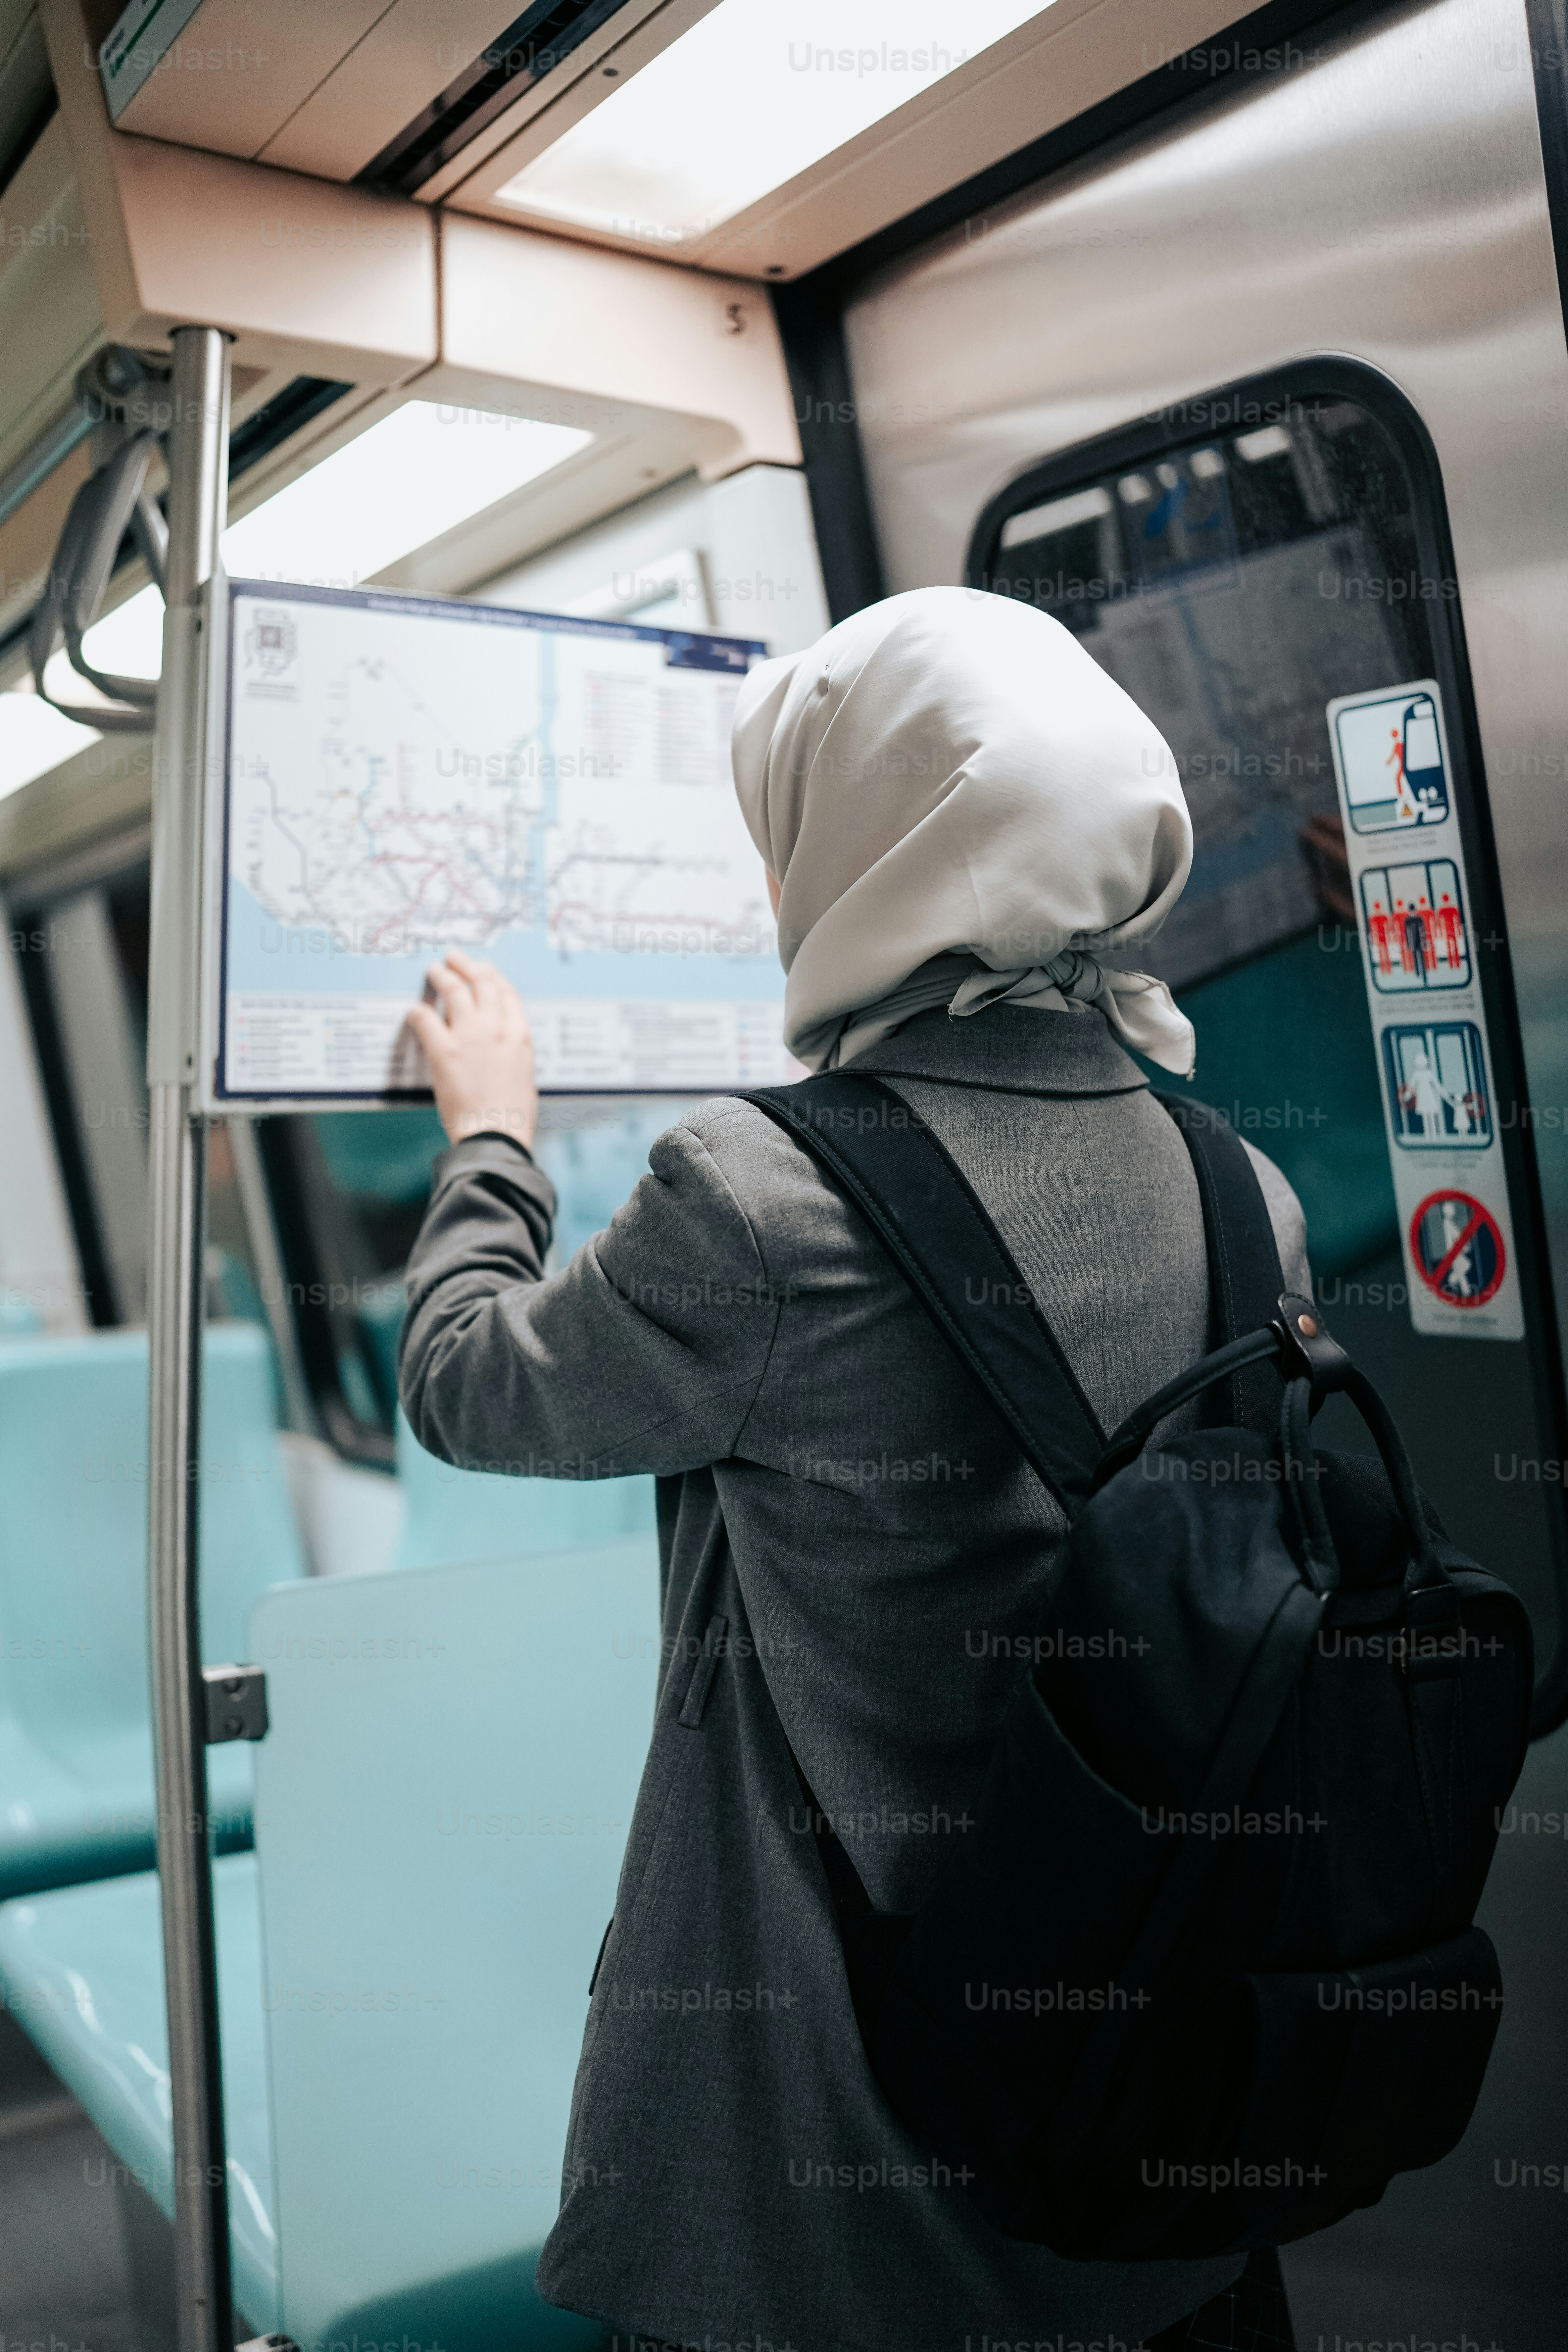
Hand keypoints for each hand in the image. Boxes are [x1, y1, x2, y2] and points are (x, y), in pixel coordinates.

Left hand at [404, 951, 538, 1149]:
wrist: (495, 1135)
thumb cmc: (512, 1115)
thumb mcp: (524, 1074)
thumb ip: (513, 1051)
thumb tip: (501, 1045)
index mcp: (519, 1035)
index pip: (506, 991)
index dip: (492, 975)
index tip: (482, 969)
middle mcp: (496, 1028)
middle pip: (481, 982)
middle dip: (466, 966)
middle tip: (454, 959)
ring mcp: (470, 1036)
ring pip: (454, 989)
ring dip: (442, 976)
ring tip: (434, 970)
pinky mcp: (444, 1050)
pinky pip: (425, 1017)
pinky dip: (417, 1010)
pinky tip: (413, 1010)